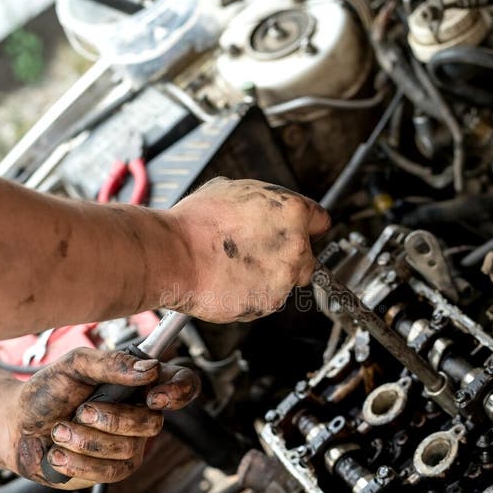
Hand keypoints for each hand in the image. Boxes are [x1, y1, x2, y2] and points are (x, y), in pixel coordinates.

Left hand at [3, 348, 198, 488]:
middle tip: (81, 411)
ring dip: (85, 440)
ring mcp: (130, 445)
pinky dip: (78, 461)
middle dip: (111, 419)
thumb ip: (111, 362)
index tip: (153, 396)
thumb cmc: (48, 391)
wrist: (17, 426)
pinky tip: (58, 453)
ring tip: (60, 430)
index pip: (182, 384)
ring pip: (128, 450)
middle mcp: (141, 413)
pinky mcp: (113, 470)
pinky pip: (110, 472)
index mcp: (140, 383)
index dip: (178, 392)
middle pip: (153, 423)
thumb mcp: (75, 365)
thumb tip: (149, 370)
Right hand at [167, 178, 330, 321]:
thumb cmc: (195, 223)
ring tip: (238, 268)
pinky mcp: (270, 302)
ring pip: (289, 280)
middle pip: (309, 255)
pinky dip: (255, 294)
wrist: (172, 256)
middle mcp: (296, 245)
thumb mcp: (233, 190)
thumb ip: (266, 202)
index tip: (299, 233)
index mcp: (292, 211)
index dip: (306, 227)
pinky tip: (233, 282)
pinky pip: (269, 299)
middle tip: (260, 253)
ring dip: (272, 277)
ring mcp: (285, 277)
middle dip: (289, 256)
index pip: (320, 221)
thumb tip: (270, 207)